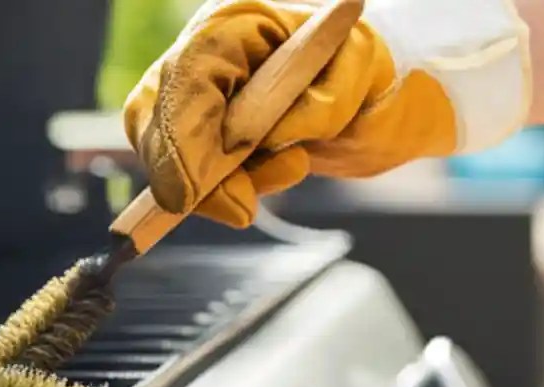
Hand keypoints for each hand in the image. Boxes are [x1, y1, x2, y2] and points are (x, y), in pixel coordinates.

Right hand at [120, 0, 529, 227]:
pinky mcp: (205, 125)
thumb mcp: (354, 87)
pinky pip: (182, 167)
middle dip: (188, 171)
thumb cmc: (376, 77)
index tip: (193, 192)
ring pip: (161, 145)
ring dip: (211, 183)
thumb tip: (243, 145)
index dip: (182, 137)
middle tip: (243, 206)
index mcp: (240, 22)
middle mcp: (209, 49)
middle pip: (155, 112)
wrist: (388, 95)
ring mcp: (202, 87)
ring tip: (289, 170)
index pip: (186, 77)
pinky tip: (262, 183)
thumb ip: (304, 111)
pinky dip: (215, 190)